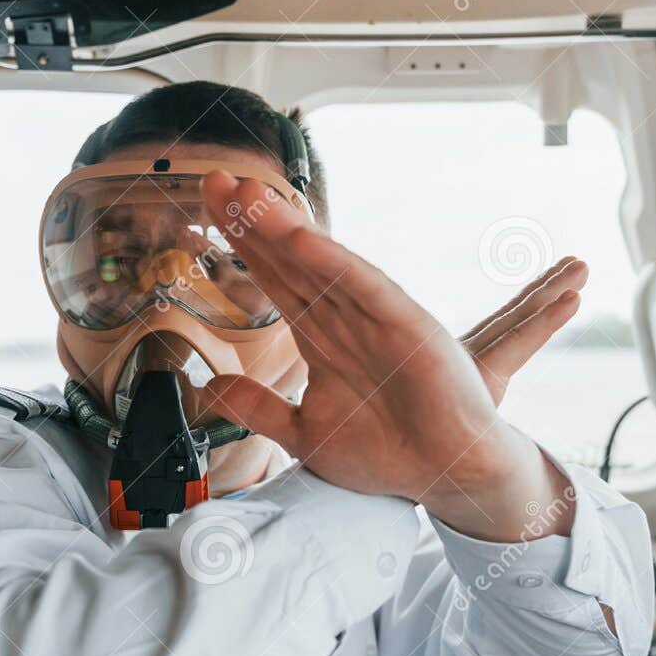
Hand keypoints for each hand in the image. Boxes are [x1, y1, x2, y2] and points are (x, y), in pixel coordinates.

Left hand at [200, 173, 573, 542]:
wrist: (447, 476)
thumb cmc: (389, 455)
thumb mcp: (306, 434)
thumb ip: (259, 409)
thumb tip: (212, 388)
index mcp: (324, 339)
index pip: (276, 278)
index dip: (242, 242)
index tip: (207, 206)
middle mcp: (347, 319)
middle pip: (290, 260)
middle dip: (251, 221)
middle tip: (214, 178)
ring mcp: (377, 319)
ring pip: (320, 265)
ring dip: (283, 228)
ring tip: (247, 193)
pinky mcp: (408, 328)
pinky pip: (363, 288)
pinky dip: (332, 262)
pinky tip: (299, 238)